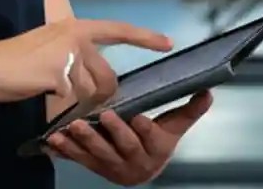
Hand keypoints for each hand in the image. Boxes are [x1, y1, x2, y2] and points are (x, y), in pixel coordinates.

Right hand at [0, 19, 171, 105]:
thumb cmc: (17, 62)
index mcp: (76, 27)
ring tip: (49, 85)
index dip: (144, 37)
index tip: (167, 42)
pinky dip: (58, 102)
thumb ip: (76, 58)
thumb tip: (97, 81)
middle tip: (71, 92)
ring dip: (75, 99)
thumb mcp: (52, 49)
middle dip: (97, 94)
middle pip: (107, 76)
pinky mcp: (60, 73)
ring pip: (90, 91)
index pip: (118, 30)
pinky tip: (41, 89)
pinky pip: (71, 99)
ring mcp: (69, 54)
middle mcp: (77, 37)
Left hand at [45, 90, 213, 185]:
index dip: (144, 129)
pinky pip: (78, 160)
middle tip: (102, 116)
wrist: (143, 170)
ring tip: (72, 127)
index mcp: (157, 150)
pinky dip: (65, 150)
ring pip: (97, 155)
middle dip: (112, 132)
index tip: (137, 116)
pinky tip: (53, 140)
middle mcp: (135, 163)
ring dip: (83, 141)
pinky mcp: (94, 167)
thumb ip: (189, 110)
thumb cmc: (160, 141)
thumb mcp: (175, 126)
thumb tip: (209, 92)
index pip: (151, 138)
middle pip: (123, 147)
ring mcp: (112, 167)